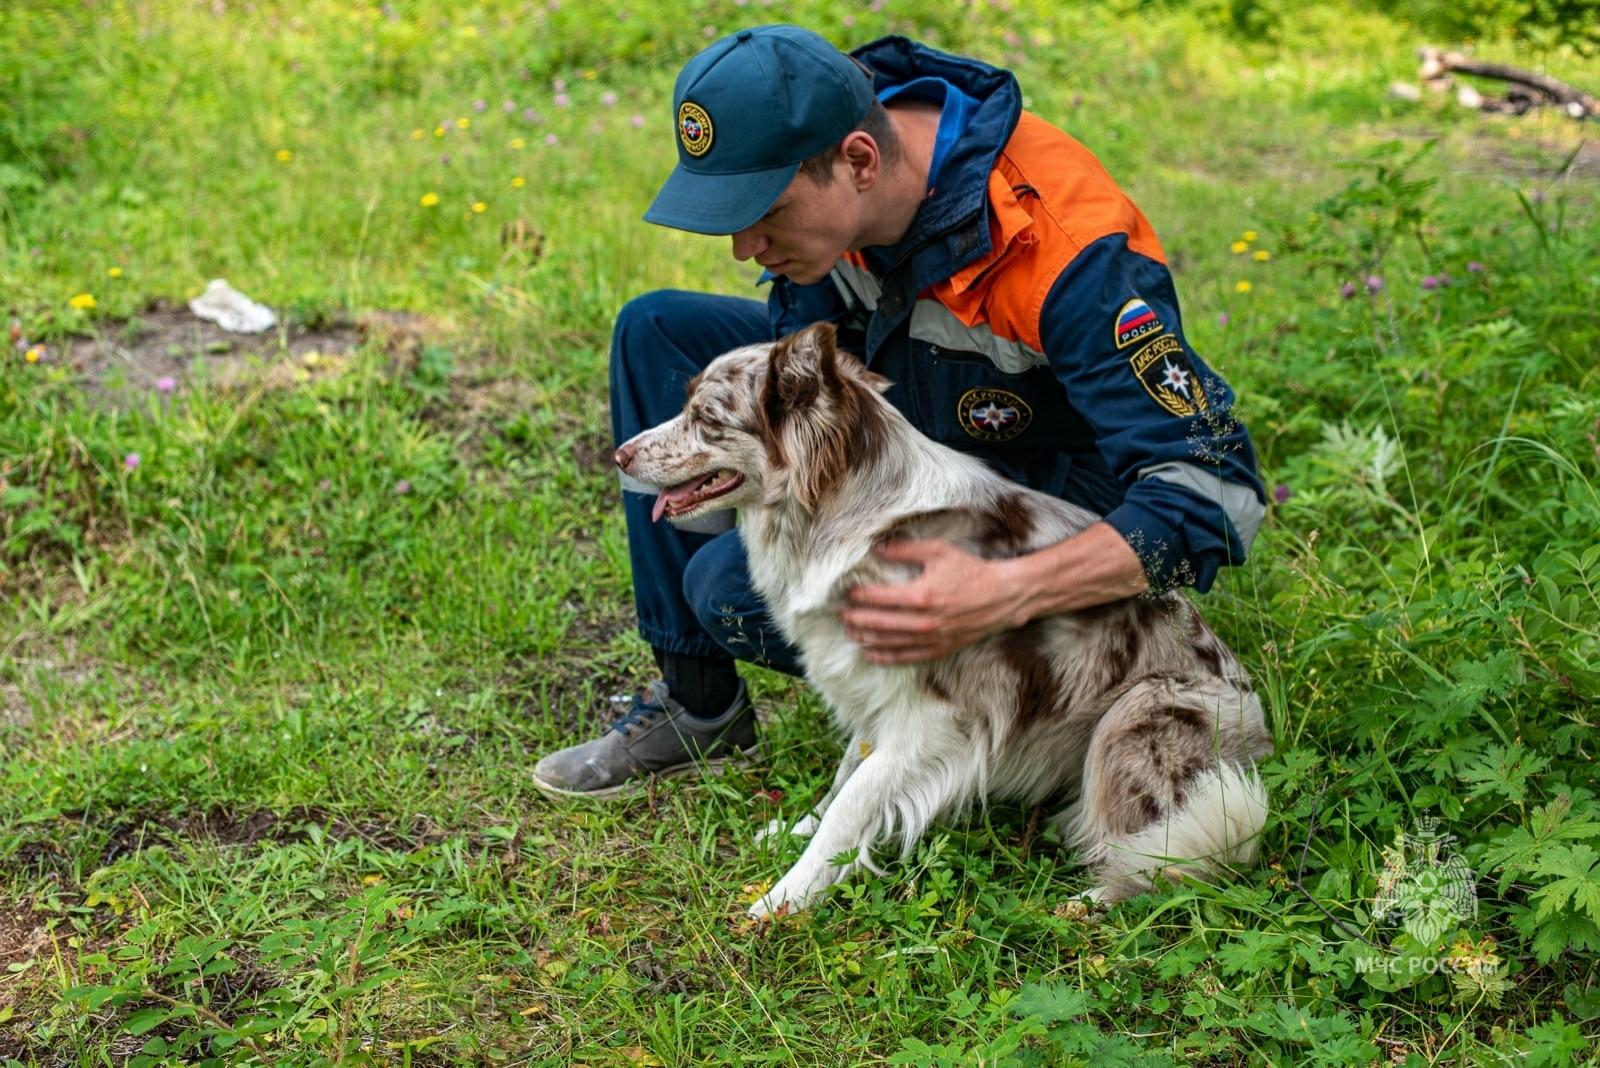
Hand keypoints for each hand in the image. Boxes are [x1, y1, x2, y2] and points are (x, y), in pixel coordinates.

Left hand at [840, 539, 1029, 664]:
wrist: (1002, 597)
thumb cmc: (971, 571)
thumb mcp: (939, 551)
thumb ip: (905, 549)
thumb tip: (876, 549)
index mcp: (921, 595)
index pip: (878, 598)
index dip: (858, 596)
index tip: (846, 593)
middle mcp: (924, 621)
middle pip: (878, 624)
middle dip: (856, 619)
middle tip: (840, 615)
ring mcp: (932, 638)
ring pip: (889, 643)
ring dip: (865, 639)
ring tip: (849, 633)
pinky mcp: (940, 649)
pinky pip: (906, 657)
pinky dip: (886, 657)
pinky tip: (870, 654)